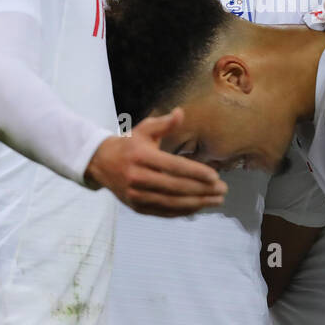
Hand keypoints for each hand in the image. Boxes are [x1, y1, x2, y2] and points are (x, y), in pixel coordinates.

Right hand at [84, 109, 227, 216]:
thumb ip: (164, 123)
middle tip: (223, 190)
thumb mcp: (144, 129)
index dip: (195, 172)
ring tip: (217, 200)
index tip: (215, 176)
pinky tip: (200, 207)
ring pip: (171, 203)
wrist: (101, 164)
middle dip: (202, 190)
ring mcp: (136, 195)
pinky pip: (164, 212)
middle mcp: (137, 177)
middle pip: (175, 187)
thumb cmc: (129, 144)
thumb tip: (180, 112)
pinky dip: (184, 211)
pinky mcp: (137, 207)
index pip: (173, 167)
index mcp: (141, 157)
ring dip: (197, 203)